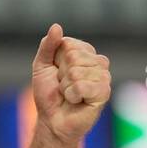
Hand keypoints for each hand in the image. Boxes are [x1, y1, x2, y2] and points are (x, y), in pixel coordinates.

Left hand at [31, 23, 110, 147]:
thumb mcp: (42, 66)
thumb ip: (47, 45)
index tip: (56, 73)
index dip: (56, 61)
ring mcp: (103, 77)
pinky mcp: (104, 92)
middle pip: (73, 57)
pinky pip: (82, 86)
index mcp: (84, 52)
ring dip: (66, 87)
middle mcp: (97, 62)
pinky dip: (73, 95)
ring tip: (70, 95)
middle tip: (63, 86)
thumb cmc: (49, 94)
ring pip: (77, 72)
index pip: (67, 44)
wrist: (52, 120)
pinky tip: (77, 101)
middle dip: (61, 75)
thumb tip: (56, 27)